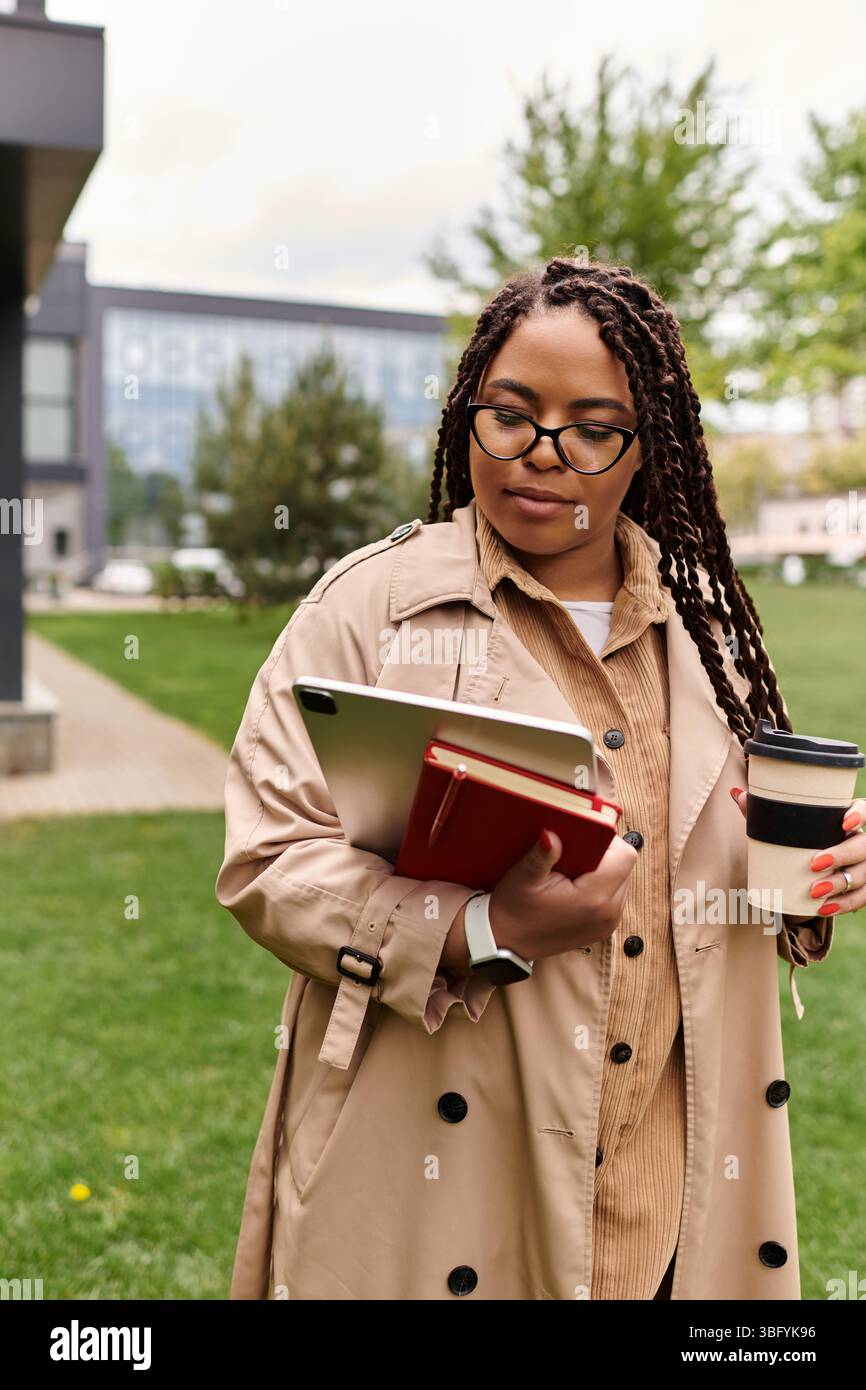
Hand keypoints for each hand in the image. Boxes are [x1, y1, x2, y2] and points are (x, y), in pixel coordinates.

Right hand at [483, 827, 639, 962]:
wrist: (507, 943)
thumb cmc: (514, 910)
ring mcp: (609, 923)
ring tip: (575, 869)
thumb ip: (543, 853)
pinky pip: (615, 895)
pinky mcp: (605, 927)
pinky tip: (577, 885)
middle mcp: (609, 913)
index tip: (585, 837)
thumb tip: (553, 833)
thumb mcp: (523, 877)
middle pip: (625, 866)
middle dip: (605, 854)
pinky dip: (601, 885)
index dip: (609, 840)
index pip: (624, 856)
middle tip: (576, 853)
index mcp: (593, 899)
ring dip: (604, 869)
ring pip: (622, 879)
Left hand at [730, 787, 865, 917]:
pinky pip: (860, 898)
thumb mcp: (788, 823)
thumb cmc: (804, 835)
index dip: (859, 816)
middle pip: (862, 846)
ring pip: (863, 874)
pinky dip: (843, 905)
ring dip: (840, 885)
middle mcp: (862, 839)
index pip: (865, 810)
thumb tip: (737, 794)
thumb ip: (766, 809)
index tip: (844, 823)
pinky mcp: (863, 886)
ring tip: (814, 892)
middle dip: (841, 855)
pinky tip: (825, 908)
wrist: (818, 861)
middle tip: (814, 864)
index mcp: (849, 817)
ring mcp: (865, 864)